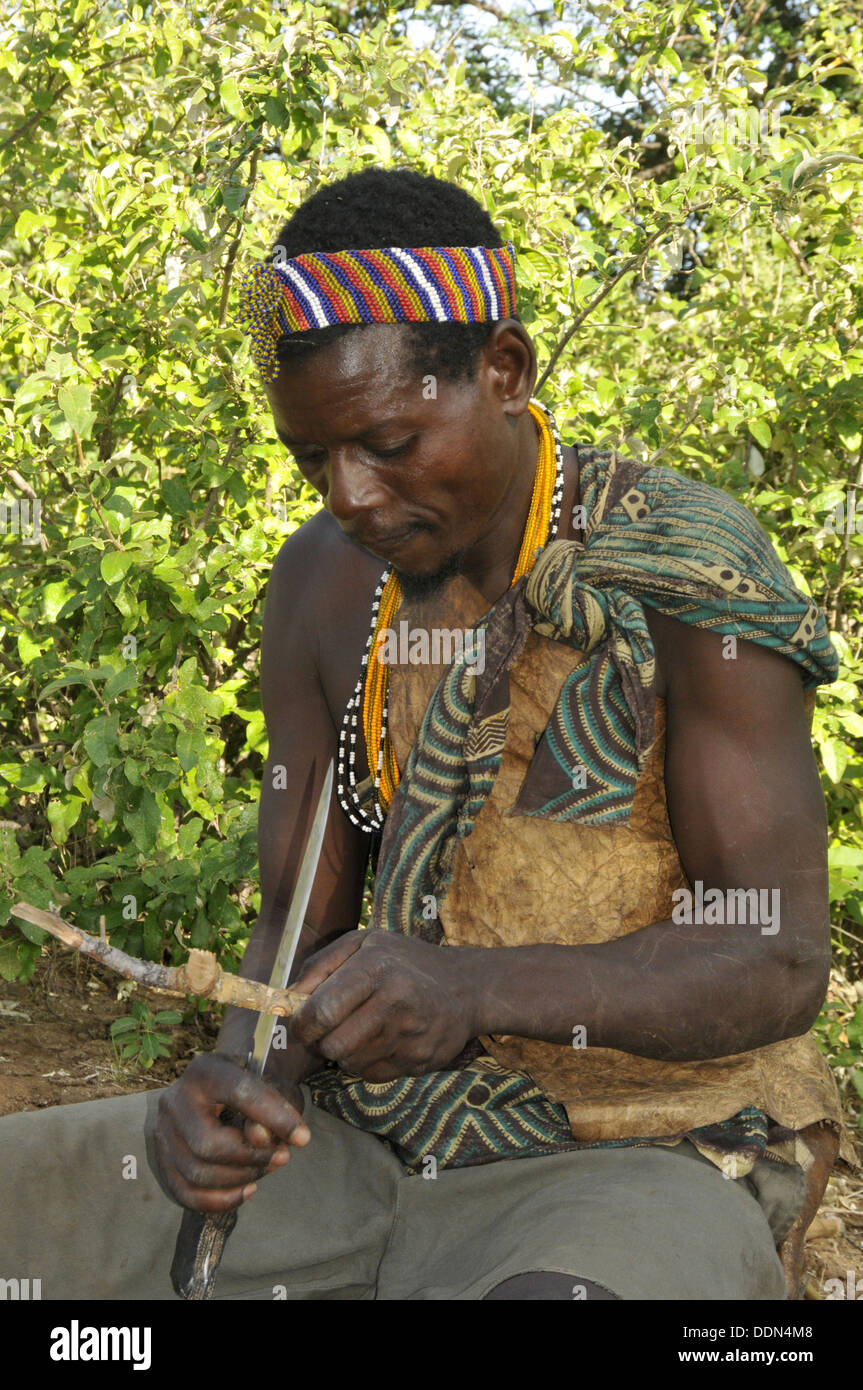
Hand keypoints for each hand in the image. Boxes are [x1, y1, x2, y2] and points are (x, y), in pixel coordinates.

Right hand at [153, 1053, 309, 1212]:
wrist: (223, 1088)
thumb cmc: (254, 1087)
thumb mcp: (272, 1084)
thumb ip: (274, 1105)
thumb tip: (259, 1138)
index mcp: (205, 1070)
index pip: (239, 1093)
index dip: (274, 1118)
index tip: (303, 1139)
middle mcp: (176, 1099)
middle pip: (208, 1145)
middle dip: (251, 1159)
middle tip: (281, 1158)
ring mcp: (163, 1132)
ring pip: (197, 1174)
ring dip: (240, 1180)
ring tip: (266, 1168)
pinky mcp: (162, 1160)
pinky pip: (186, 1194)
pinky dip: (220, 1201)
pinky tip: (247, 1190)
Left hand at [289, 929, 476, 1081]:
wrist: (465, 987)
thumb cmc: (404, 961)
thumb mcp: (363, 943)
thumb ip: (320, 965)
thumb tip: (288, 999)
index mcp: (375, 967)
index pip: (320, 1012)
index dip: (302, 1024)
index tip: (303, 1022)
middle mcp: (394, 1001)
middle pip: (331, 1046)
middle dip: (322, 1041)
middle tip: (331, 1028)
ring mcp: (409, 1035)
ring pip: (349, 1064)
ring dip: (345, 1052)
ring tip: (360, 1030)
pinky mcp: (419, 1061)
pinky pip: (371, 1075)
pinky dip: (367, 1063)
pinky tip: (382, 1041)